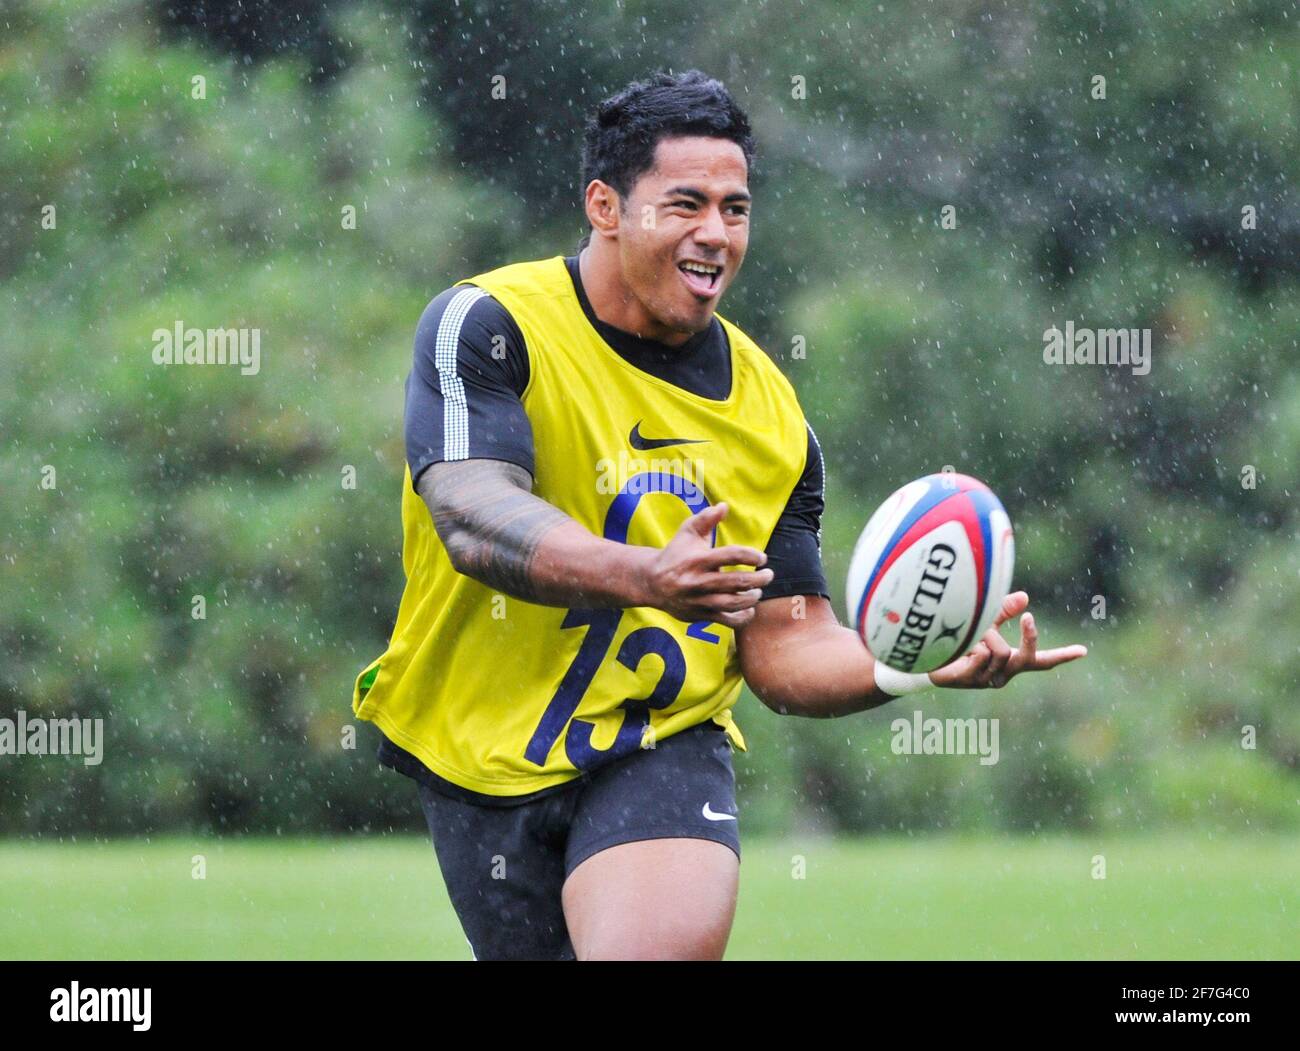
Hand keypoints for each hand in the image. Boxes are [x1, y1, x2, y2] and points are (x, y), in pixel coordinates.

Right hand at [639, 502, 772, 627]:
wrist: (651, 582)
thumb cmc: (675, 553)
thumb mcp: (687, 532)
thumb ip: (706, 518)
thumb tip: (725, 506)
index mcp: (698, 560)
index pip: (731, 555)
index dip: (751, 556)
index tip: (762, 558)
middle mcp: (698, 581)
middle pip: (736, 582)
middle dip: (758, 579)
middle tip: (768, 574)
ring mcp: (699, 600)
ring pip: (732, 603)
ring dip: (752, 598)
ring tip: (758, 591)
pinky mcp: (699, 615)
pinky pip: (726, 620)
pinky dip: (742, 617)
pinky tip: (749, 609)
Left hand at [927, 591, 1086, 688]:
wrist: (928, 659)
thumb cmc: (959, 642)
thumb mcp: (985, 622)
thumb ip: (1003, 611)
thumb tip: (1025, 597)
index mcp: (1013, 662)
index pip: (1042, 661)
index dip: (1063, 656)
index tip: (1083, 651)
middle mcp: (1005, 674)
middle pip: (1028, 657)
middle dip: (1030, 637)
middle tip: (1029, 618)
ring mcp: (989, 680)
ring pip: (1000, 651)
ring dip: (984, 638)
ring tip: (968, 641)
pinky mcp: (973, 680)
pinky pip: (981, 655)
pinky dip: (972, 644)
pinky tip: (959, 650)